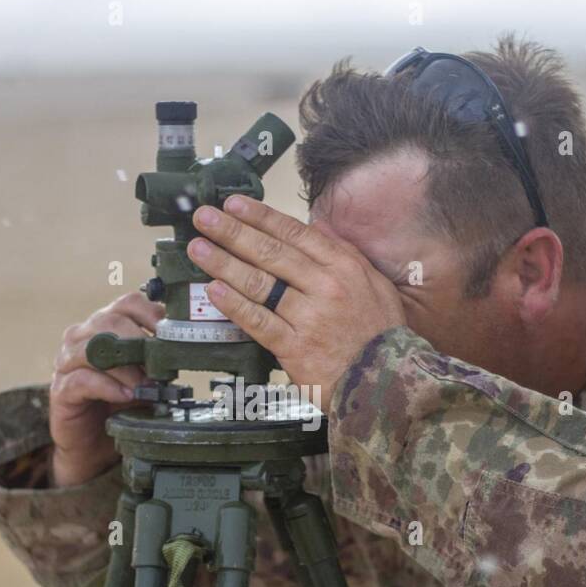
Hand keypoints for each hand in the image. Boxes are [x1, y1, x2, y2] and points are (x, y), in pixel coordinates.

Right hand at [49, 292, 162, 486]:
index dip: (151, 314)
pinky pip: (83, 379)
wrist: (93, 445)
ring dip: (126, 367)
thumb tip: (182, 353)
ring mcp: (67, 362)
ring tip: (145, 386)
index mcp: (104, 326)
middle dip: (139, 345)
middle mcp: (81, 338)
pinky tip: (125, 397)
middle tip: (159, 370)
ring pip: (94, 349)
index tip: (171, 334)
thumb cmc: (121, 406)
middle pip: (109, 322)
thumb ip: (157, 362)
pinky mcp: (61, 389)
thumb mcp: (145, 378)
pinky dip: (108, 387)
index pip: (127, 304)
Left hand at [187, 195, 405, 410]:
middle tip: (204, 218)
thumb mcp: (376, 284)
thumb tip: (318, 225)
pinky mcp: (294, 348)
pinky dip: (233, 305)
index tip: (234, 204)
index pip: (294, 234)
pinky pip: (258, 321)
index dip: (260, 217)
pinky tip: (213, 290)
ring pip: (259, 284)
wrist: (387, 382)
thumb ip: (346, 252)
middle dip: (232, 232)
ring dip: (224, 263)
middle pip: (270, 253)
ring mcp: (308, 318)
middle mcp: (325, 287)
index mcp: (343, 267)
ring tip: (198, 249)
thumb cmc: (379, 335)